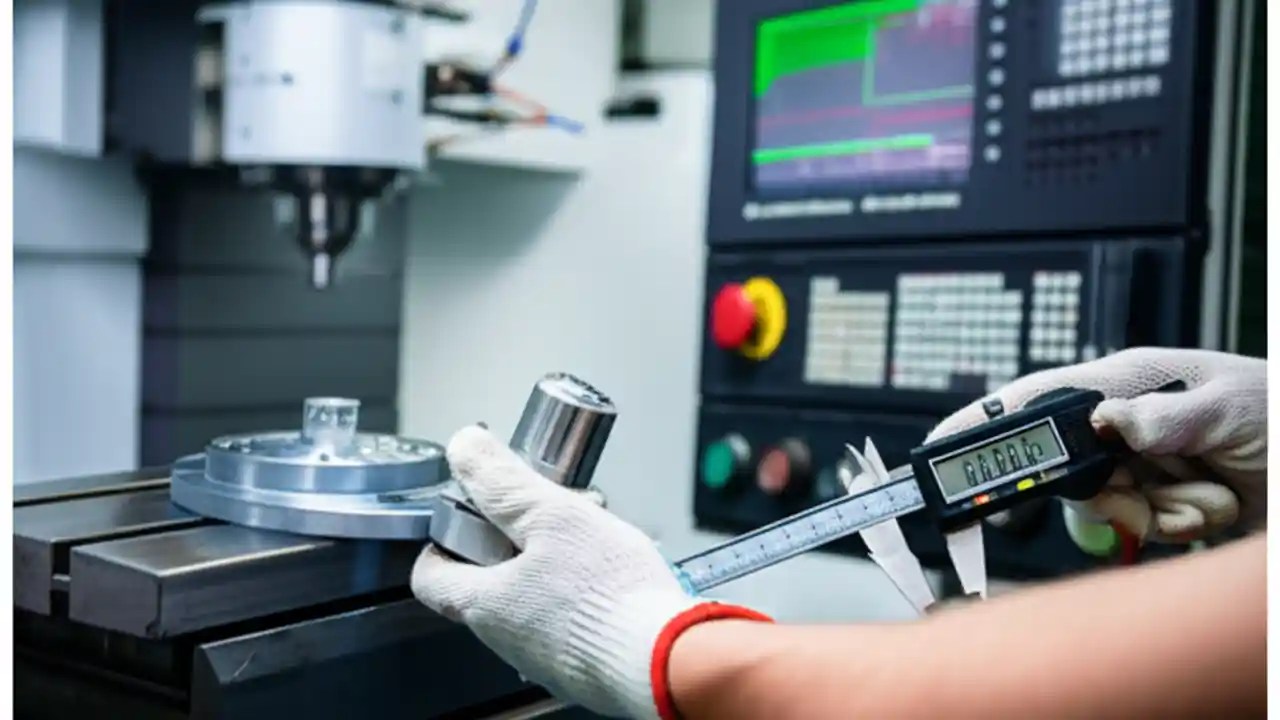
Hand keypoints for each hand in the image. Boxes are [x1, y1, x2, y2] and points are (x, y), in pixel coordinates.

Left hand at [411, 426, 769, 718]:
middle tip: (544, 518)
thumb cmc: (609, 594)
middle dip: (512, 545)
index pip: (430, 577)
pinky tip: (613, 579)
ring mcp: (546, 658)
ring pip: (532, 602)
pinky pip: (570, 622)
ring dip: (552, 568)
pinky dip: (583, 596)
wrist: (667, 659)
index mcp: (485, 605)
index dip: (440, 541)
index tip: (462, 517)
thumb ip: (503, 482)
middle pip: (486, 584)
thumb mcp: (552, 515)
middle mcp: (507, 641)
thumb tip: (465, 448)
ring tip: (591, 544)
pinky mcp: (585, 665)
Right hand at [929, 348, 1265, 541]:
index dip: (982, 421)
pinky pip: (1137, 531)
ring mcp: (1140, 466)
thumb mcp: (1230, 407)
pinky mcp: (1159, 503)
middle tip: (1148, 498)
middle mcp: (1124, 424)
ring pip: (1102, 509)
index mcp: (1127, 383)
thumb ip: (1165, 415)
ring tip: (1205, 495)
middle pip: (1064, 470)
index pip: (1037, 399)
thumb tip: (1104, 418)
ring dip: (1159, 514)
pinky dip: (1178, 527)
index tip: (940, 447)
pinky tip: (1212, 506)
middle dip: (1111, 495)